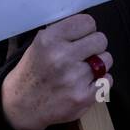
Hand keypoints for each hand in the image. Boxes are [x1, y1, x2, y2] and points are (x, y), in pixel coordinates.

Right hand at [1, 14, 112, 129]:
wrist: (22, 107)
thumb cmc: (31, 74)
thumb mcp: (37, 45)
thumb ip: (62, 33)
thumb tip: (86, 25)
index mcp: (49, 40)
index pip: (87, 22)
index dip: (86, 30)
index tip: (82, 37)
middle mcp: (62, 57)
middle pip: (101, 39)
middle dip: (94, 46)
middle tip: (83, 55)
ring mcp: (74, 78)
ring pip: (107, 59)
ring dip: (98, 64)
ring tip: (82, 70)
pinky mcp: (84, 97)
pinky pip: (108, 80)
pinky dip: (100, 82)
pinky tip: (85, 83)